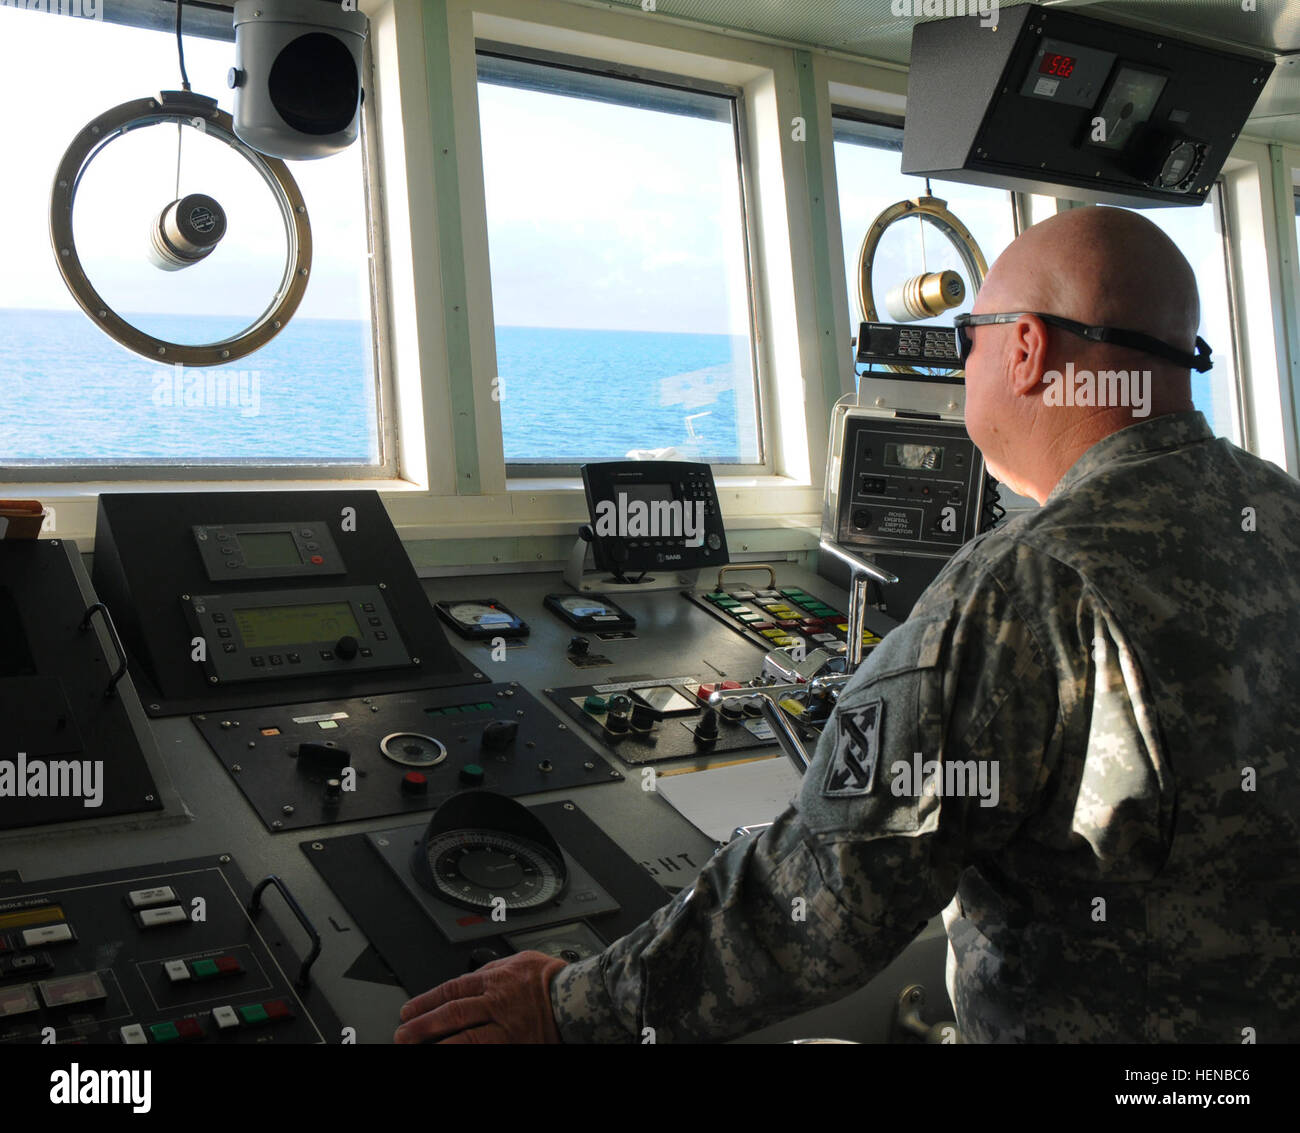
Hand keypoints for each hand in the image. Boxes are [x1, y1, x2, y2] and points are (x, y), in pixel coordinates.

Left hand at [394, 950, 568, 1043]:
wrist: (580, 996)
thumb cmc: (554, 978)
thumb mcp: (520, 961)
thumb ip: (494, 967)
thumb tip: (472, 973)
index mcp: (496, 978)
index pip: (451, 989)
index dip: (426, 1000)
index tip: (408, 1010)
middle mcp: (496, 1003)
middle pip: (451, 1013)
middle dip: (422, 1024)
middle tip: (402, 1033)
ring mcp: (505, 1027)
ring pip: (463, 1038)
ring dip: (436, 1044)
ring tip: (414, 1047)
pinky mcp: (515, 1045)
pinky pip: (483, 1051)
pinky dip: (463, 1054)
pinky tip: (448, 1055)